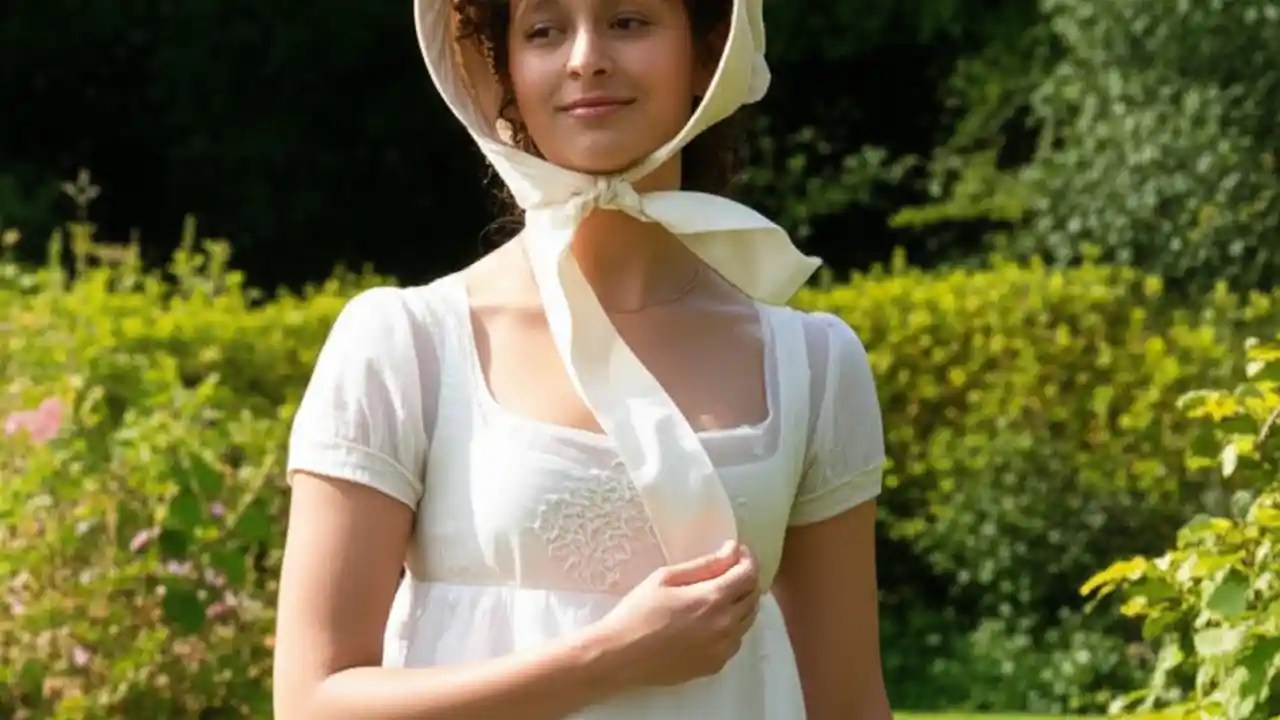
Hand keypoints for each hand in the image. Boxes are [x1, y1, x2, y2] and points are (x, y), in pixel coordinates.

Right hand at [591, 540, 760, 689]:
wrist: (619, 656)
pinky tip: (712, 622)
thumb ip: (704, 564)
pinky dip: (732, 626)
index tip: (736, 551)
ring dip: (741, 603)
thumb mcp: (666, 578)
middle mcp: (725, 626)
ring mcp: (722, 649)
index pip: (748, 575)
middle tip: (729, 569)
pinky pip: (735, 641)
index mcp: (712, 599)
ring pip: (747, 621)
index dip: (747, 559)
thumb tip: (731, 551)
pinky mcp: (715, 666)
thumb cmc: (637, 612)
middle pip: (752, 597)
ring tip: (721, 594)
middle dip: (746, 579)